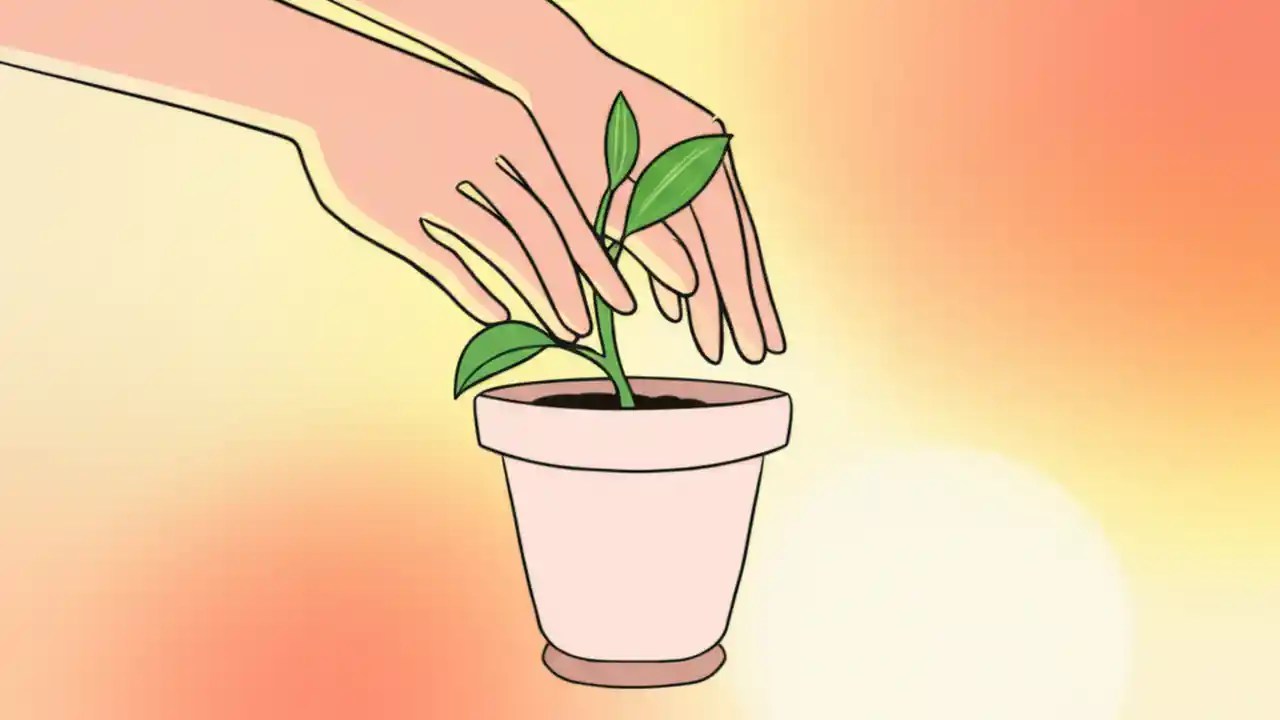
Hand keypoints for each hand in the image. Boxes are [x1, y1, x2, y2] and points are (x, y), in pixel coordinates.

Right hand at [302, 54, 635, 339]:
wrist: (341, 81)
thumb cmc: (429, 104)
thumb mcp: (489, 119)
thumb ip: (528, 172)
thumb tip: (580, 228)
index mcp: (514, 130)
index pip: (569, 207)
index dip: (597, 260)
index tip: (623, 299)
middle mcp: (480, 156)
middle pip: (541, 234)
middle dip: (573, 288)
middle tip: (593, 330)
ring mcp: (436, 185)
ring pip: (502, 251)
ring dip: (538, 295)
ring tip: (565, 331)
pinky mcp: (396, 212)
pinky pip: (446, 261)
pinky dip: (474, 292)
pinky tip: (500, 316)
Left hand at [524, 39, 785, 363]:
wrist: (551, 73)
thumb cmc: (565, 130)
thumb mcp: (598, 190)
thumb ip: (645, 237)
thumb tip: (692, 291)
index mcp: (699, 159)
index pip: (727, 242)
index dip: (740, 301)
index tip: (753, 349)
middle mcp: (710, 156)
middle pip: (736, 241)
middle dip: (748, 302)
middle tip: (766, 353)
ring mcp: (697, 157)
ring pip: (716, 236)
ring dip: (720, 289)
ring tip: (734, 339)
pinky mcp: (676, 164)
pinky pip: (691, 223)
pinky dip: (687, 262)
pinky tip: (683, 307)